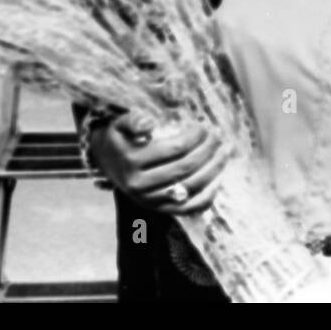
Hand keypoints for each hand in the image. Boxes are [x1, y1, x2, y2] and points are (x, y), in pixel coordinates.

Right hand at [87, 111, 228, 214]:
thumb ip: (134, 120)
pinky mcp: (159, 209)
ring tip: (224, 152)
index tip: (203, 127)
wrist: (106, 160)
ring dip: (212, 169)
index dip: (194, 137)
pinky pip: (188, 208)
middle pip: (184, 168)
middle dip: (207, 150)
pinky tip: (218, 181)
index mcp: (132, 161)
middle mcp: (140, 185)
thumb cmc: (120, 137)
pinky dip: (207, 197)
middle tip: (218, 136)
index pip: (173, 149)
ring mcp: (150, 200)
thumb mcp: (121, 123)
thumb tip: (149, 124)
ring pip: (189, 187)